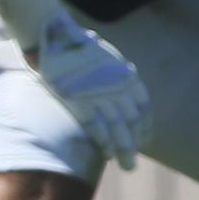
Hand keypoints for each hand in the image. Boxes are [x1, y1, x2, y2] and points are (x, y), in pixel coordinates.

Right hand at [32, 10, 149, 170]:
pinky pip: (95, 125)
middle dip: (134, 144)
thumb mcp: (105, 54)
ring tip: (126, 166)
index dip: (144, 126)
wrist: (54, 34)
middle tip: (132, 164)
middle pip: (131, 122)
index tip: (142, 140)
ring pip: (117, 127)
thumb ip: (115, 72)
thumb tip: (125, 82)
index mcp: (125, 74)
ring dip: (123, 149)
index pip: (142, 106)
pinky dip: (103, 141)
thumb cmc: (74, 44)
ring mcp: (98, 93)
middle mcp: (117, 86)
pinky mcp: (79, 99)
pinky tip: (106, 154)